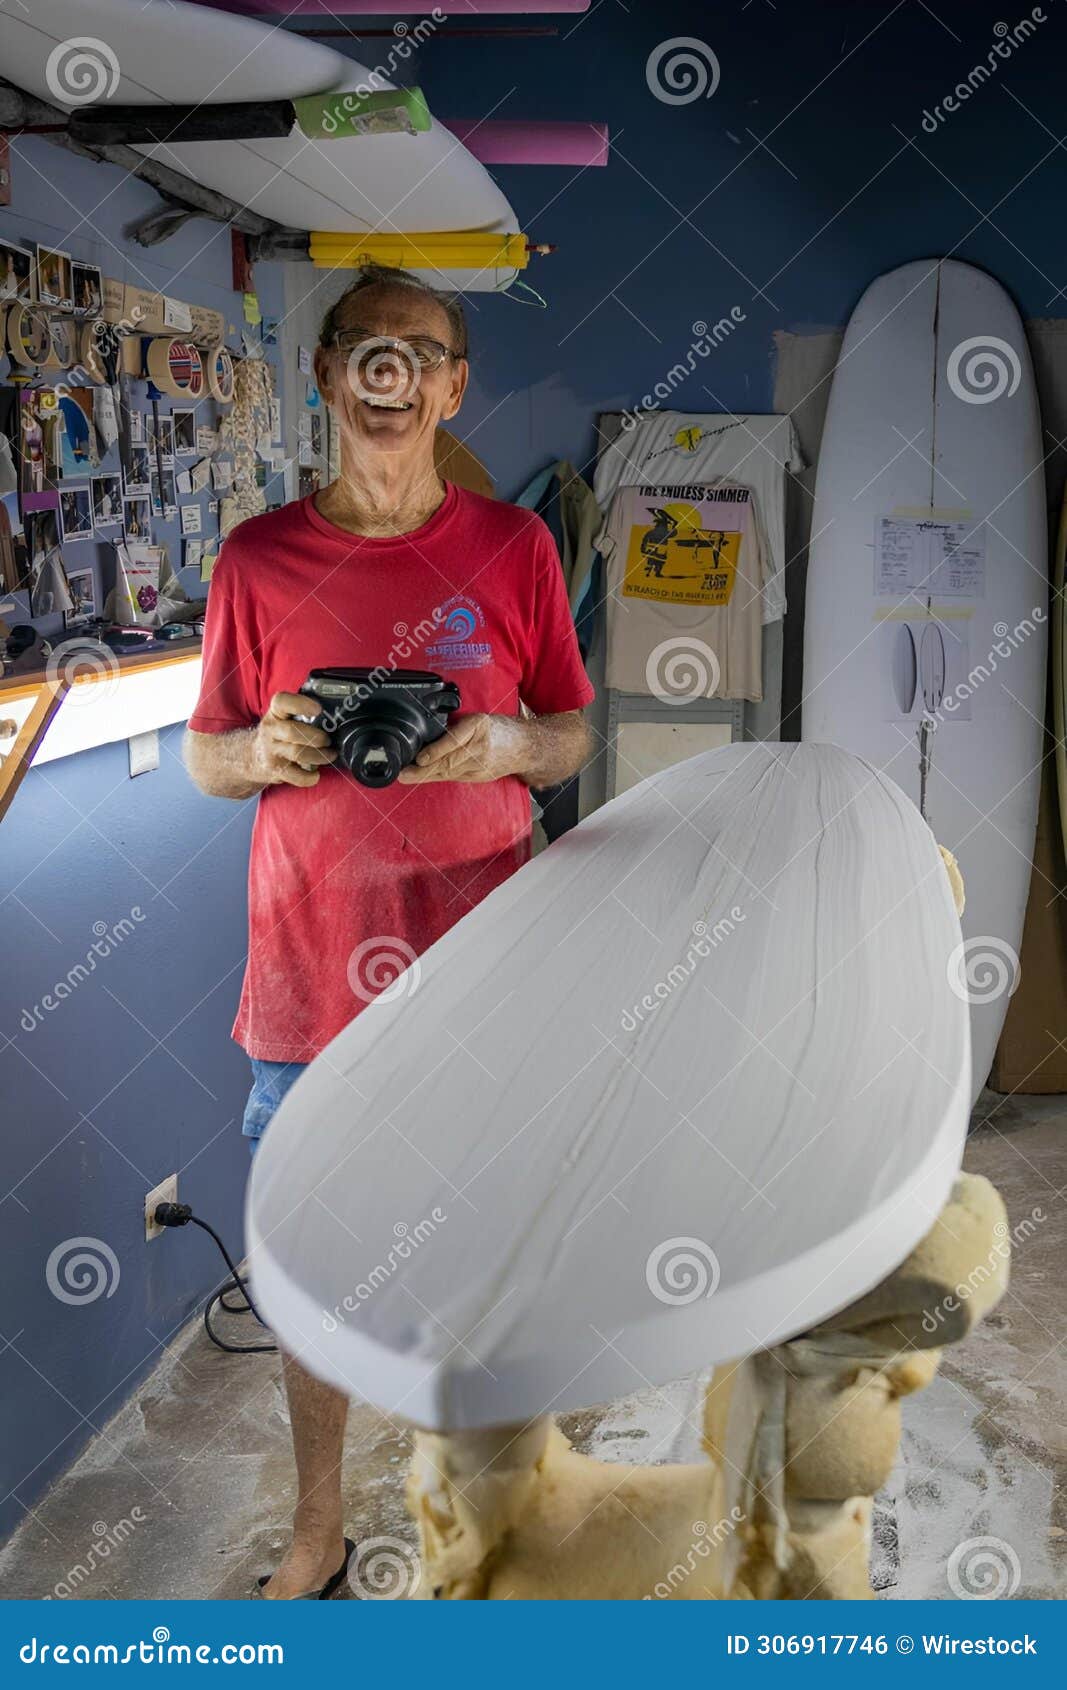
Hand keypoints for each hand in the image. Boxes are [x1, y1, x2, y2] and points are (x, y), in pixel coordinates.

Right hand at [253, 692, 336, 787]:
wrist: (253, 756)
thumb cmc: (279, 734)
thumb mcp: (283, 717)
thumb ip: (302, 712)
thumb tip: (336, 714)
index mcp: (275, 713)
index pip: (282, 702)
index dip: (300, 704)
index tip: (318, 709)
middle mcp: (270, 730)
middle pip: (292, 731)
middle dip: (316, 737)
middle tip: (328, 740)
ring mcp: (271, 751)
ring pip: (298, 753)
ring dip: (319, 755)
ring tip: (330, 755)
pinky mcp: (275, 770)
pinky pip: (296, 776)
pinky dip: (310, 777)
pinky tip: (315, 774)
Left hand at [396, 713, 523, 784]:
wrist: (524, 746)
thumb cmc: (498, 729)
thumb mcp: (477, 720)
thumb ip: (456, 727)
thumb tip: (428, 736)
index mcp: (478, 725)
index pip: (454, 740)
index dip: (436, 751)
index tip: (420, 757)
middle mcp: (480, 746)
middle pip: (449, 761)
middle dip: (424, 769)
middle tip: (404, 773)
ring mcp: (481, 764)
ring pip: (450, 772)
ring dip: (426, 775)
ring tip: (407, 776)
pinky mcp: (481, 776)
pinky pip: (456, 777)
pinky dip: (439, 777)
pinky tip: (426, 777)